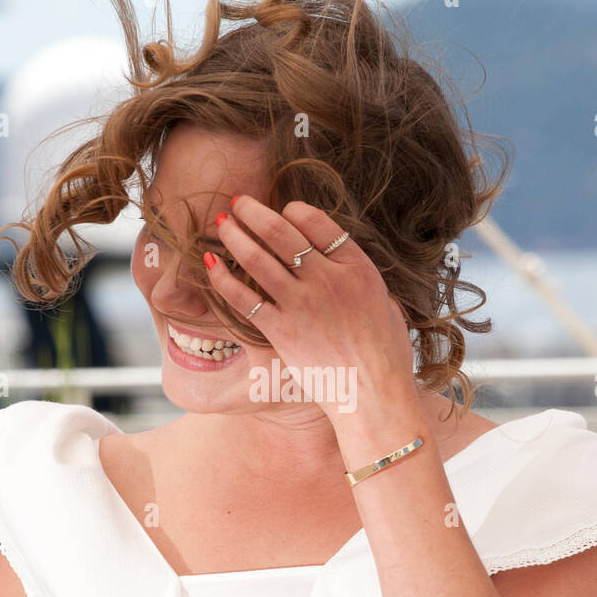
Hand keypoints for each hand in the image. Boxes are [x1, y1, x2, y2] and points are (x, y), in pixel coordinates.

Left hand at [205, 195, 418, 424]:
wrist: (375, 395)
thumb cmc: (386, 355)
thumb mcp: (384, 303)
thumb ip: (359, 280)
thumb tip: (341, 266)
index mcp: (357, 268)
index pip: (318, 224)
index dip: (294, 211)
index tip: (282, 210)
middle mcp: (328, 280)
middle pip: (283, 232)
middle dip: (254, 212)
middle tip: (238, 201)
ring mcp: (302, 304)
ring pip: (258, 258)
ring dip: (234, 235)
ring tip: (220, 223)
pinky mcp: (281, 331)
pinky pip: (243, 298)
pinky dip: (223, 278)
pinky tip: (211, 264)